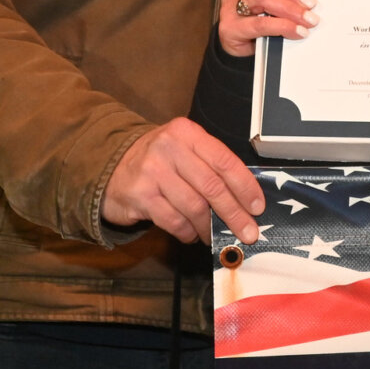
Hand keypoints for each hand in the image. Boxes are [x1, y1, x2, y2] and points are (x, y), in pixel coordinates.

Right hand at [102, 116, 266, 243]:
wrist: (111, 166)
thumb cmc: (160, 161)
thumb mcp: (185, 149)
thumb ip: (211, 165)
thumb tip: (246, 199)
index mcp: (188, 133)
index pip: (224, 161)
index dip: (245, 186)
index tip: (257, 206)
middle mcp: (170, 148)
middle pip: (212, 186)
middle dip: (234, 213)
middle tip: (247, 232)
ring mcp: (152, 172)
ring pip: (194, 207)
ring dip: (209, 227)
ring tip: (214, 235)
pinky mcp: (140, 195)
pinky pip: (174, 221)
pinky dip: (188, 233)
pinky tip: (192, 235)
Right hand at [219, 0, 317, 57]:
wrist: (242, 52)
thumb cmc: (260, 25)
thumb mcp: (273, 5)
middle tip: (310, 2)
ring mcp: (230, 8)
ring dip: (289, 7)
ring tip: (307, 18)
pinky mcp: (231, 29)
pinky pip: (259, 24)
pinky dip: (283, 26)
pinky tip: (297, 31)